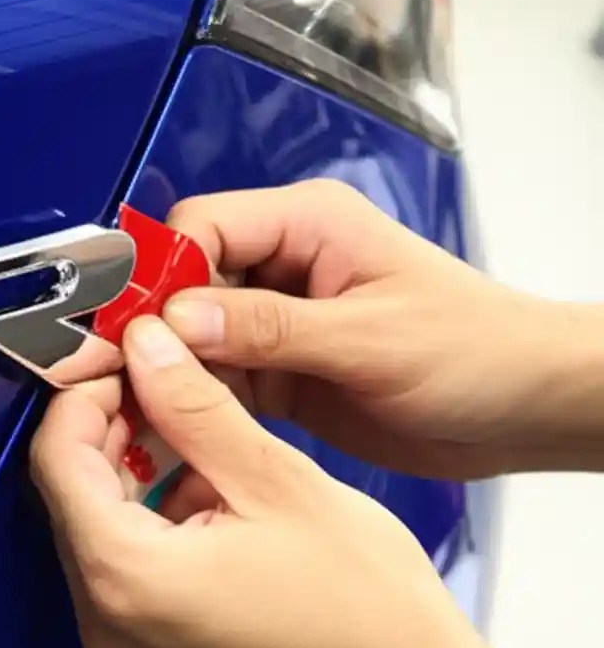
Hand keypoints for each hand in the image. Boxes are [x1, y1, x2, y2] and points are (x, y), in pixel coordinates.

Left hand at [31, 317, 496, 647]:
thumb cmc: (367, 612)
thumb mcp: (278, 482)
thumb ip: (196, 408)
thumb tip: (148, 348)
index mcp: (130, 577)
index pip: (55, 459)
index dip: (86, 395)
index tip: (125, 362)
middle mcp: (108, 619)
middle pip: (71, 491)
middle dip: (112, 426)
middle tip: (162, 379)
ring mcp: (124, 641)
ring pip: (97, 523)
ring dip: (134, 467)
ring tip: (194, 428)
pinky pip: (126, 564)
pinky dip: (152, 515)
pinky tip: (207, 487)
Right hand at [163, 179, 603, 477]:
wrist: (525, 410)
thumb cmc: (477, 350)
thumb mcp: (369, 339)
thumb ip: (270, 327)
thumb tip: (178, 319)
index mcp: (307, 225)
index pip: (201, 227)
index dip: (162, 273)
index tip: (136, 325)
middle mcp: (283, 265)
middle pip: (185, 280)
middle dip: (154, 325)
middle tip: (123, 371)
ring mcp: (278, 319)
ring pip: (191, 333)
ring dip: (169, 367)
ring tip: (141, 404)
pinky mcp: (279, 369)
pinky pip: (216, 376)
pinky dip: (194, 398)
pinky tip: (175, 423)